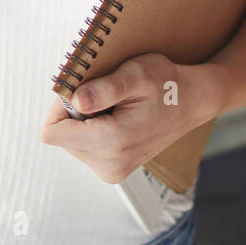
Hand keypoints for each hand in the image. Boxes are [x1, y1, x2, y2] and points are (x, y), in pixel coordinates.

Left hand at [39, 53, 220, 183]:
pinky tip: (119, 117)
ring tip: (117, 107)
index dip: (60, 106)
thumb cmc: (166, 84)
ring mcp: (111, 170)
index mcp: (111, 143)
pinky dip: (96, 129)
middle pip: (61, 136)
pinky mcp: (113, 169)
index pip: (52, 133)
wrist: (193, 102)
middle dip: (76, 112)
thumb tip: (75, 100)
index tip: (83, 91)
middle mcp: (108, 165)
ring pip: (72, 141)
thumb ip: (104, 89)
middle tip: (106, 96)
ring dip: (87, 120)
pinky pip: (85, 146)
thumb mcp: (137, 74)